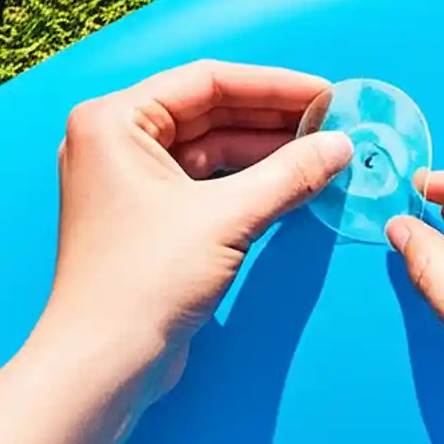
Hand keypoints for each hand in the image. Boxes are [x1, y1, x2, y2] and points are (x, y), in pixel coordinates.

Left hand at [42, 60, 351, 395]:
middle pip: (210, 112)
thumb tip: (339, 147)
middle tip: (332, 123)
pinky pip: (206, 183)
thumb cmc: (142, 282)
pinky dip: (248, 182)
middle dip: (273, 119)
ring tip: (321, 152)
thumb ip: (289, 175)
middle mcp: (116, 143)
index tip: (325, 95)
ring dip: (266, 152)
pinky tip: (291, 183)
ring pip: (211, 149)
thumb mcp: (227, 218)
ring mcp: (131, 182)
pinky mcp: (149, 219)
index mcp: (115, 121)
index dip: (273, 86)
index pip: (206, 81)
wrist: (104, 362)